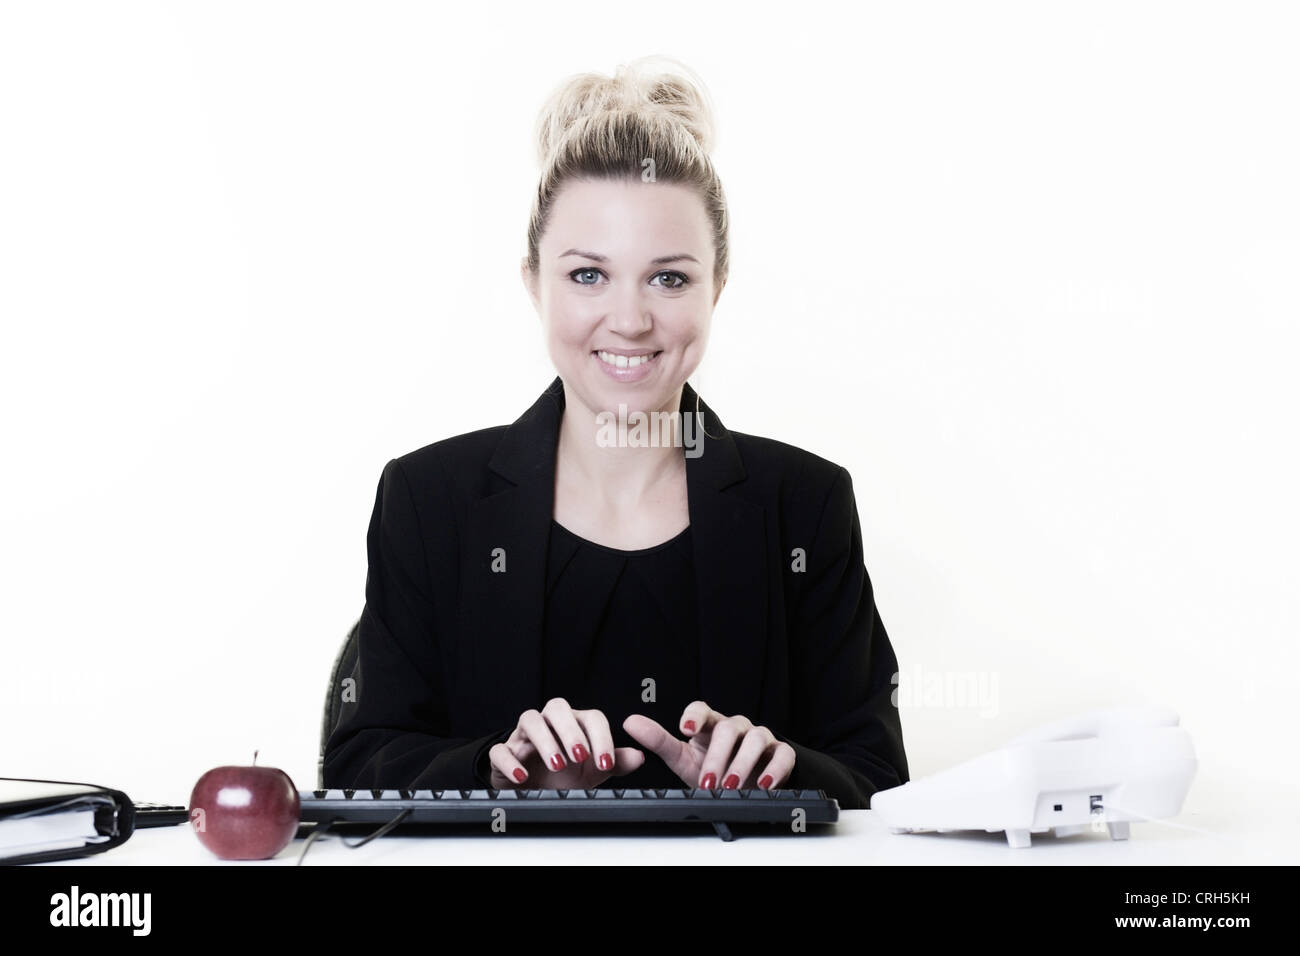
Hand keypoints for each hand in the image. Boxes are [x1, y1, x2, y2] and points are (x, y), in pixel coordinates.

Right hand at [487, 697, 645, 789]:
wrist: (532, 790)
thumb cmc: (563, 775)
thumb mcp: (592, 771)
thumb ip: (615, 762)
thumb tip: (640, 756)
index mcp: (574, 724)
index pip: (590, 717)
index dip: (600, 737)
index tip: (605, 762)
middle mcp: (549, 723)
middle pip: (557, 708)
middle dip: (570, 730)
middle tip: (580, 756)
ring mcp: (524, 736)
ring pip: (530, 719)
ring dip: (544, 740)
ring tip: (557, 763)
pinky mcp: (504, 753)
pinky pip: (500, 749)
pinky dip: (510, 761)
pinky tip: (523, 776)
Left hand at [623, 700, 795, 790]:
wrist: (746, 784)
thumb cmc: (712, 768)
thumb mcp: (683, 757)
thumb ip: (658, 740)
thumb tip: (631, 722)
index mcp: (711, 724)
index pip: (702, 709)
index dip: (694, 716)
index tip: (684, 729)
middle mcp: (736, 726)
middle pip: (729, 729)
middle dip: (718, 757)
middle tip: (708, 782)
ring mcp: (760, 737)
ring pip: (756, 740)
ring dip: (743, 765)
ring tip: (731, 786)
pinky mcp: (780, 753)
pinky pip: (782, 755)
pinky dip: (775, 770)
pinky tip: (764, 784)